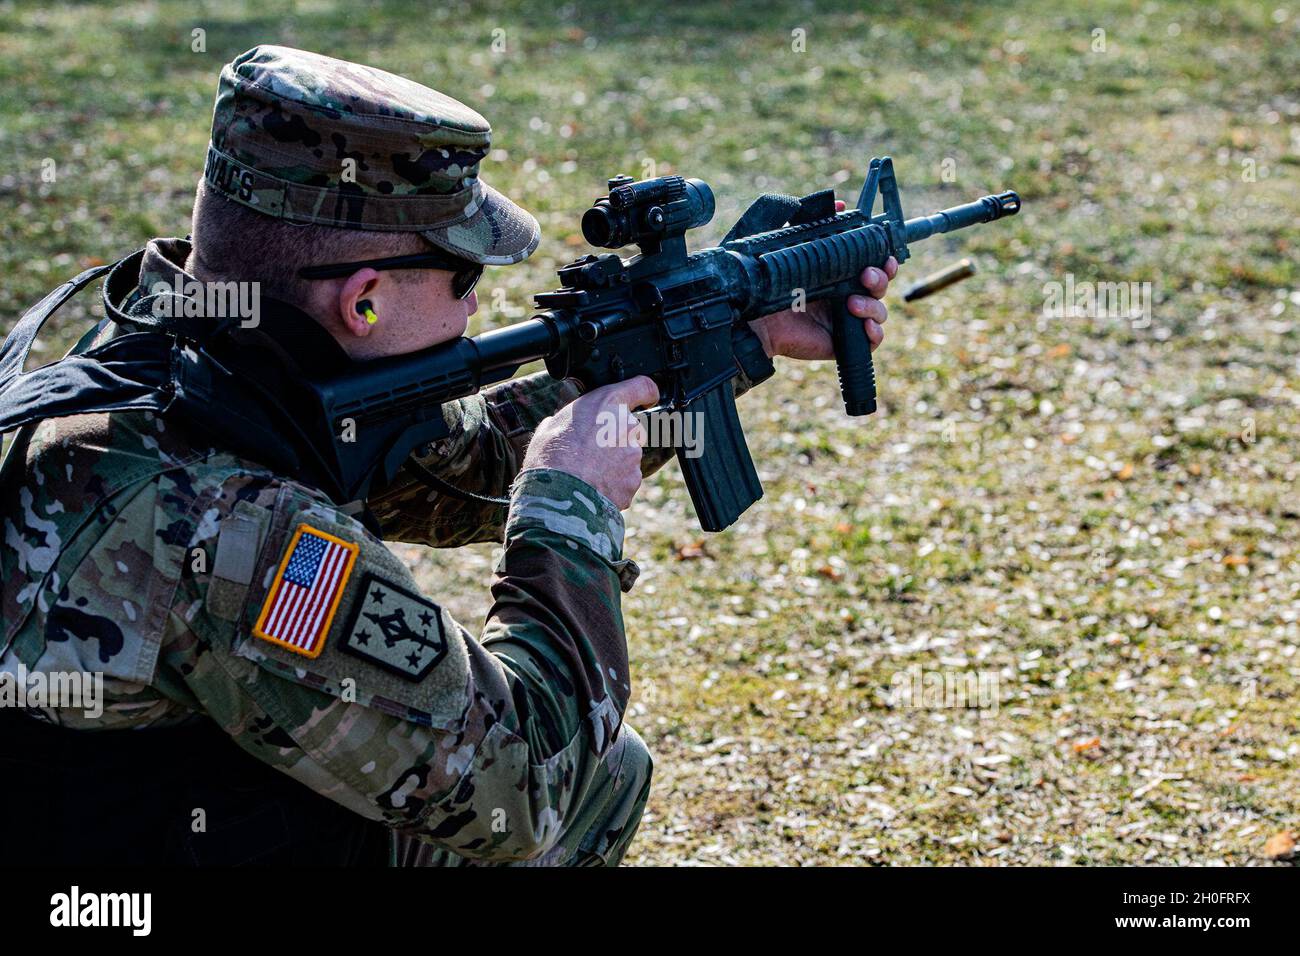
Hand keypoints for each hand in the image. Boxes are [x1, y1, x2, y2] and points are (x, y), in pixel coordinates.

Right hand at [522, 375, 658, 509]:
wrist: (557, 495)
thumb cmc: (550, 457)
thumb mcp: (551, 426)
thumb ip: (570, 419)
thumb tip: (563, 424)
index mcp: (608, 404)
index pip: (642, 387)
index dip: (646, 393)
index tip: (648, 398)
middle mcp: (627, 426)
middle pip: (630, 428)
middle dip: (616, 437)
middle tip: (590, 450)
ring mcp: (633, 456)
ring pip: (627, 457)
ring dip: (612, 463)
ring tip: (585, 473)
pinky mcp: (633, 481)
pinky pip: (624, 481)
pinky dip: (612, 484)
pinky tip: (591, 487)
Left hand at [747, 200, 897, 359]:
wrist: (758, 321)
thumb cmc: (772, 288)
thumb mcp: (792, 251)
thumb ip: (813, 226)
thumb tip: (838, 203)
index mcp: (840, 276)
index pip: (873, 266)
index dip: (884, 261)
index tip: (884, 255)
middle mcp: (847, 296)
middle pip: (881, 286)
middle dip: (881, 278)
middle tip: (867, 275)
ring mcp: (847, 320)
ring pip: (879, 311)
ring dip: (873, 305)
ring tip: (852, 303)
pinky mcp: (844, 341)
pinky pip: (871, 340)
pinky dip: (873, 332)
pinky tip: (863, 325)